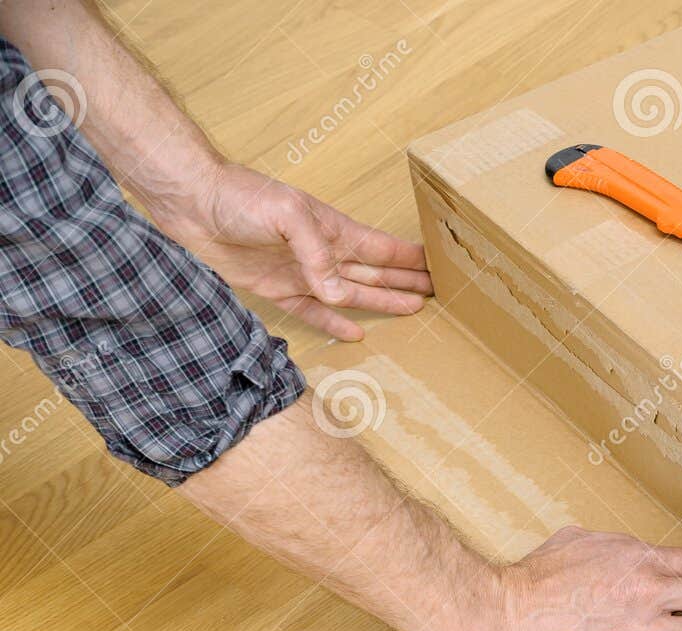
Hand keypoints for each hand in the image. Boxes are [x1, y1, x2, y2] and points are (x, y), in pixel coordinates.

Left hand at [162, 162, 432, 339]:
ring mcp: (300, 271)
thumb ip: (318, 254)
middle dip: (406, 281)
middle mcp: (323, 252)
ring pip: (351, 293)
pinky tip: (354, 333)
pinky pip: (311, 311)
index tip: (440, 267)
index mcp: (334, 230)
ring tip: (411, 310)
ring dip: (381, 302)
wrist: (189, 199)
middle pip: (375, 273)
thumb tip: (339, 295)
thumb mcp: (288, 215)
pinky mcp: (273, 287)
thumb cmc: (240, 196)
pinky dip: (333, 322)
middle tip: (437, 293)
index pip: (384, 249)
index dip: (412, 259)